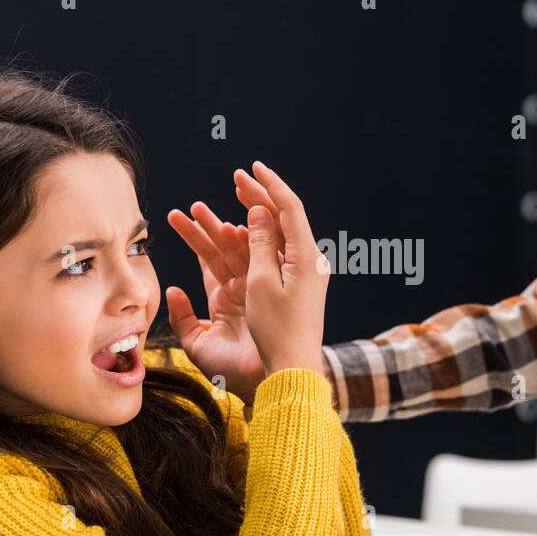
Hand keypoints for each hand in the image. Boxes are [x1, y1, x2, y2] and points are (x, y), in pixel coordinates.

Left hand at [165, 201, 265, 404]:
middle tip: (192, 205)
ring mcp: (258, 287)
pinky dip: (249, 242)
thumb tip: (172, 290)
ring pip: (239, 250)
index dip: (194, 240)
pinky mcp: (273, 289)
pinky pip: (261, 259)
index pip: (208, 263)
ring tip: (202, 208)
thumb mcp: (196, 343)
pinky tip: (233, 225)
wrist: (263, 383)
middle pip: (223, 250)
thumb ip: (182, 318)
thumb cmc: (230, 371)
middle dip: (207, 227)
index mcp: (224, 301)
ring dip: (222, 229)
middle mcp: (242, 290)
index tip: (178, 217)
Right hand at [240, 161, 328, 376]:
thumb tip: (261, 212)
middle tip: (238, 178)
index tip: (252, 168)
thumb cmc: (277, 330)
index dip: (270, 185)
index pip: (289, 208)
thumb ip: (261, 243)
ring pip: (273, 235)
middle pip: (282, 218)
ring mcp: (301, 274)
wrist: (292, 367)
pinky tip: (238, 232)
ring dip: (249, 218)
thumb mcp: (262, 282)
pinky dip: (253, 240)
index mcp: (306, 256)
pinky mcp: (293, 287)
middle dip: (258, 196)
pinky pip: (272, 254)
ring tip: (228, 201)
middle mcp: (308, 261)